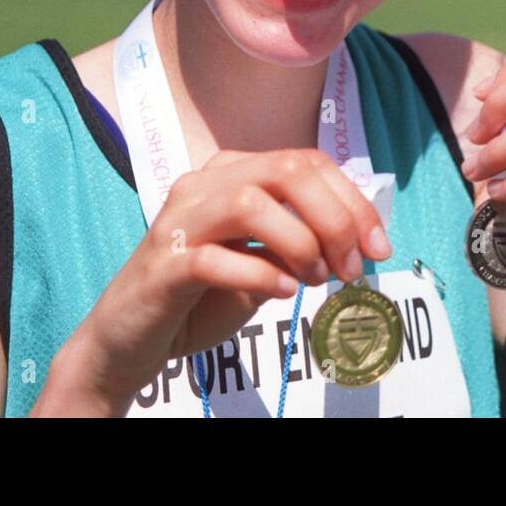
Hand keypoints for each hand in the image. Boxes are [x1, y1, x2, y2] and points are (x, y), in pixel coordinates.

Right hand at [56, 148, 390, 410]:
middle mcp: (202, 186)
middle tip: (351, 267)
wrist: (127, 342)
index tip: (378, 248)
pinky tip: (283, 293)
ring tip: (314, 280)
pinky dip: (259, 273)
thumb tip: (359, 241)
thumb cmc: (201, 298)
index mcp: (230, 174)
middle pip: (285, 171)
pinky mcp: (160, 265)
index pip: (306, 164)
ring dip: (299, 242)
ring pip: (249, 202)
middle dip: (334, 218)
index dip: (352, 202)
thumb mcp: (265, 265)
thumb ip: (302, 243)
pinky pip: (214, 257)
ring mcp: (177, 222)